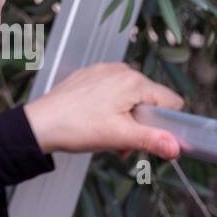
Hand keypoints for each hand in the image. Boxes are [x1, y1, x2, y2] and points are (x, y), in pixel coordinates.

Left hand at [23, 63, 183, 156]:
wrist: (40, 124)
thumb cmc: (76, 127)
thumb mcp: (120, 137)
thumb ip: (153, 140)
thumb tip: (176, 146)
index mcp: (132, 81)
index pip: (171, 101)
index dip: (165, 124)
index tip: (149, 137)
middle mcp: (119, 70)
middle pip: (150, 101)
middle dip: (142, 125)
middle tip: (123, 142)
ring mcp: (102, 72)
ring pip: (131, 99)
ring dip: (126, 120)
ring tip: (108, 136)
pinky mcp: (89, 77)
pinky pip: (112, 93)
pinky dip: (111, 110)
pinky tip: (96, 123)